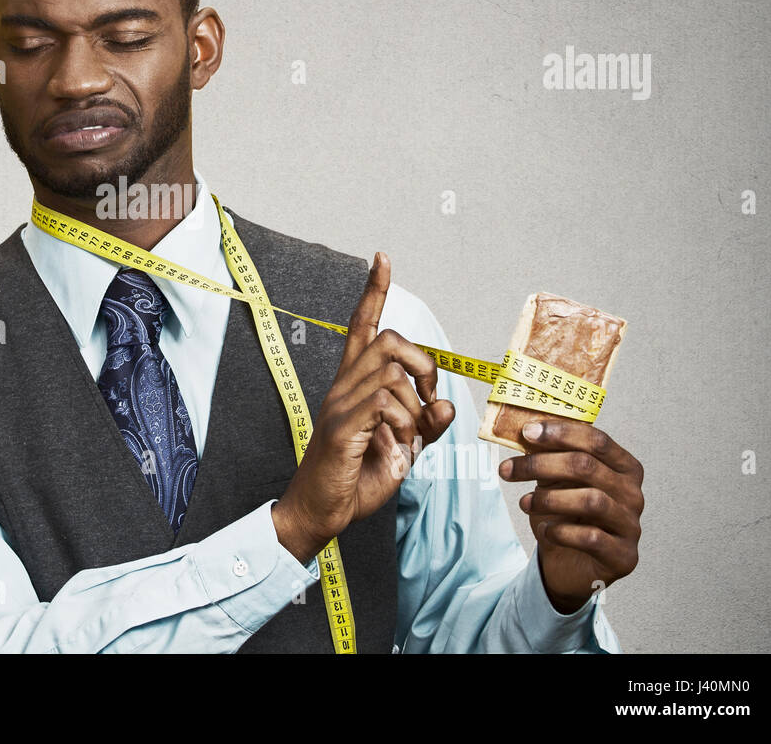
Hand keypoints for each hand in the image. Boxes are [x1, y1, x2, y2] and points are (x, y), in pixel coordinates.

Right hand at [271, 252, 455, 562]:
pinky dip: (405, 426)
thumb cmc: (356, 478)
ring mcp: (340, 404)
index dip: (374, 291)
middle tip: (429, 401)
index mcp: (354, 385)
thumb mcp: (402, 448)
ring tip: (408, 439)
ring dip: (416, 408)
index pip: (363, 326)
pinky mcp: (342, 427)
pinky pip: (387, 404)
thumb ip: (426, 424)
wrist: (322, 511)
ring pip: (394, 374)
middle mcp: (343, 386)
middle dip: (424, 365)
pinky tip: (395, 448)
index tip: (383, 258)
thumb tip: (448, 405)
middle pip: (390, 339)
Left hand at [500, 419, 643, 612]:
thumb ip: (548, 457)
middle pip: (587, 466)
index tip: (527, 432)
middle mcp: (632, 494)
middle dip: (540, 464)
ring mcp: (631, 525)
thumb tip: (523, 431)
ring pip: (591, 500)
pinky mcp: (624, 556)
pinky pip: (591, 537)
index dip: (561, 433)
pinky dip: (561, 532)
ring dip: (548, 499)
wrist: (572, 565)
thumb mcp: (555, 481)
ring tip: (524, 503)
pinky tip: (546, 530)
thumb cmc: (567, 516)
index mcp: (623, 467)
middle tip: (507, 469)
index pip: (596, 440)